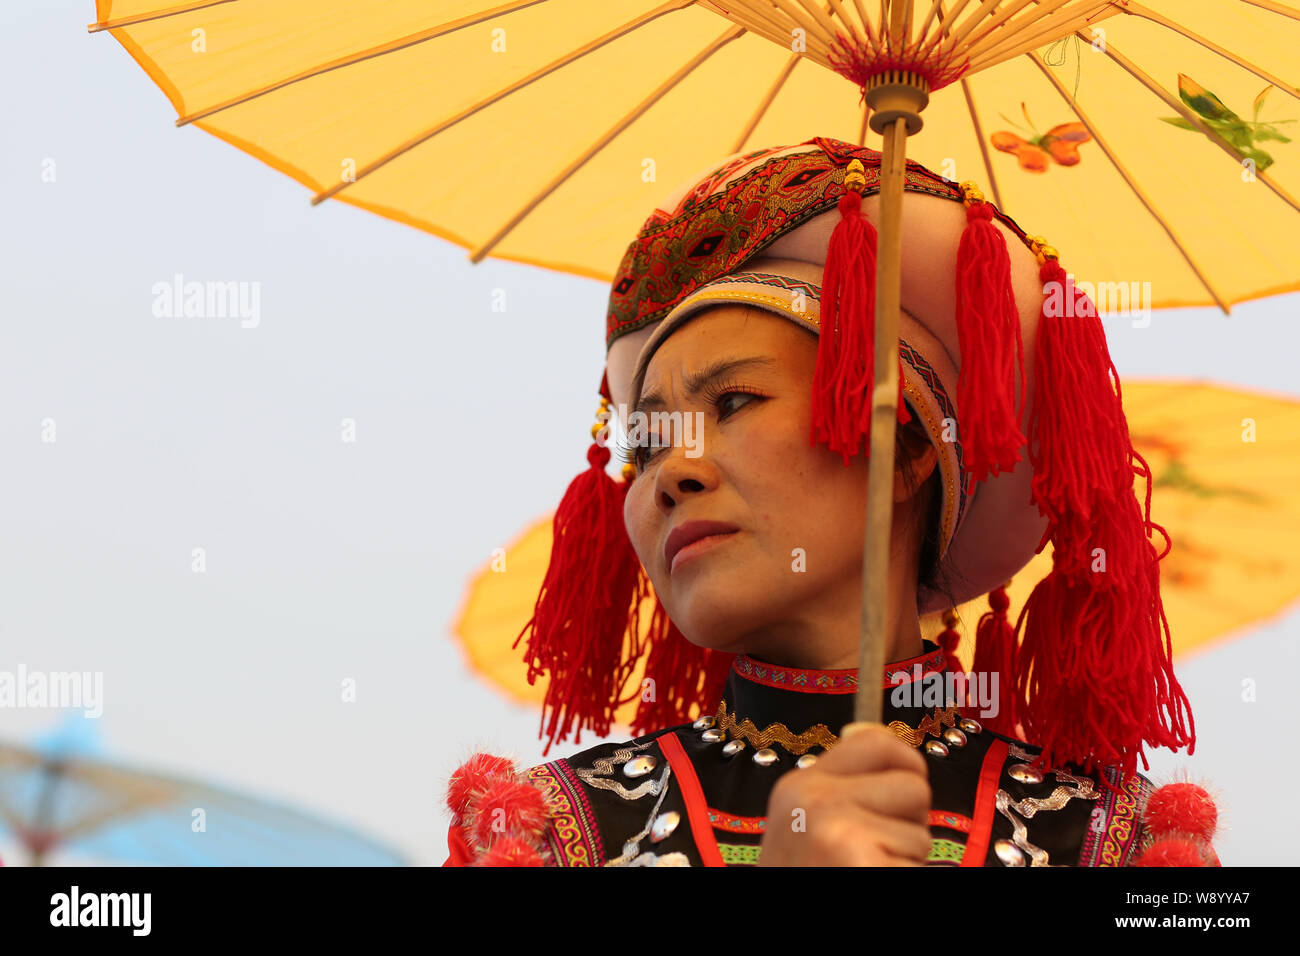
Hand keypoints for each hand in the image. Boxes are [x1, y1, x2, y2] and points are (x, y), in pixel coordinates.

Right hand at [758, 722, 931, 865]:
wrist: (776, 935)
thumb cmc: (806, 873)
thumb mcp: (805, 822)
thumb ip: (840, 781)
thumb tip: (869, 725)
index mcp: (800, 784)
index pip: (873, 740)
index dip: (904, 762)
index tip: (897, 794)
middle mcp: (811, 797)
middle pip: (912, 783)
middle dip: (909, 821)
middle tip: (872, 851)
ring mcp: (835, 828)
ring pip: (922, 830)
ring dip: (905, 858)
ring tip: (863, 871)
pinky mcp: (858, 860)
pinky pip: (918, 861)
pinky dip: (902, 877)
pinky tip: (867, 882)